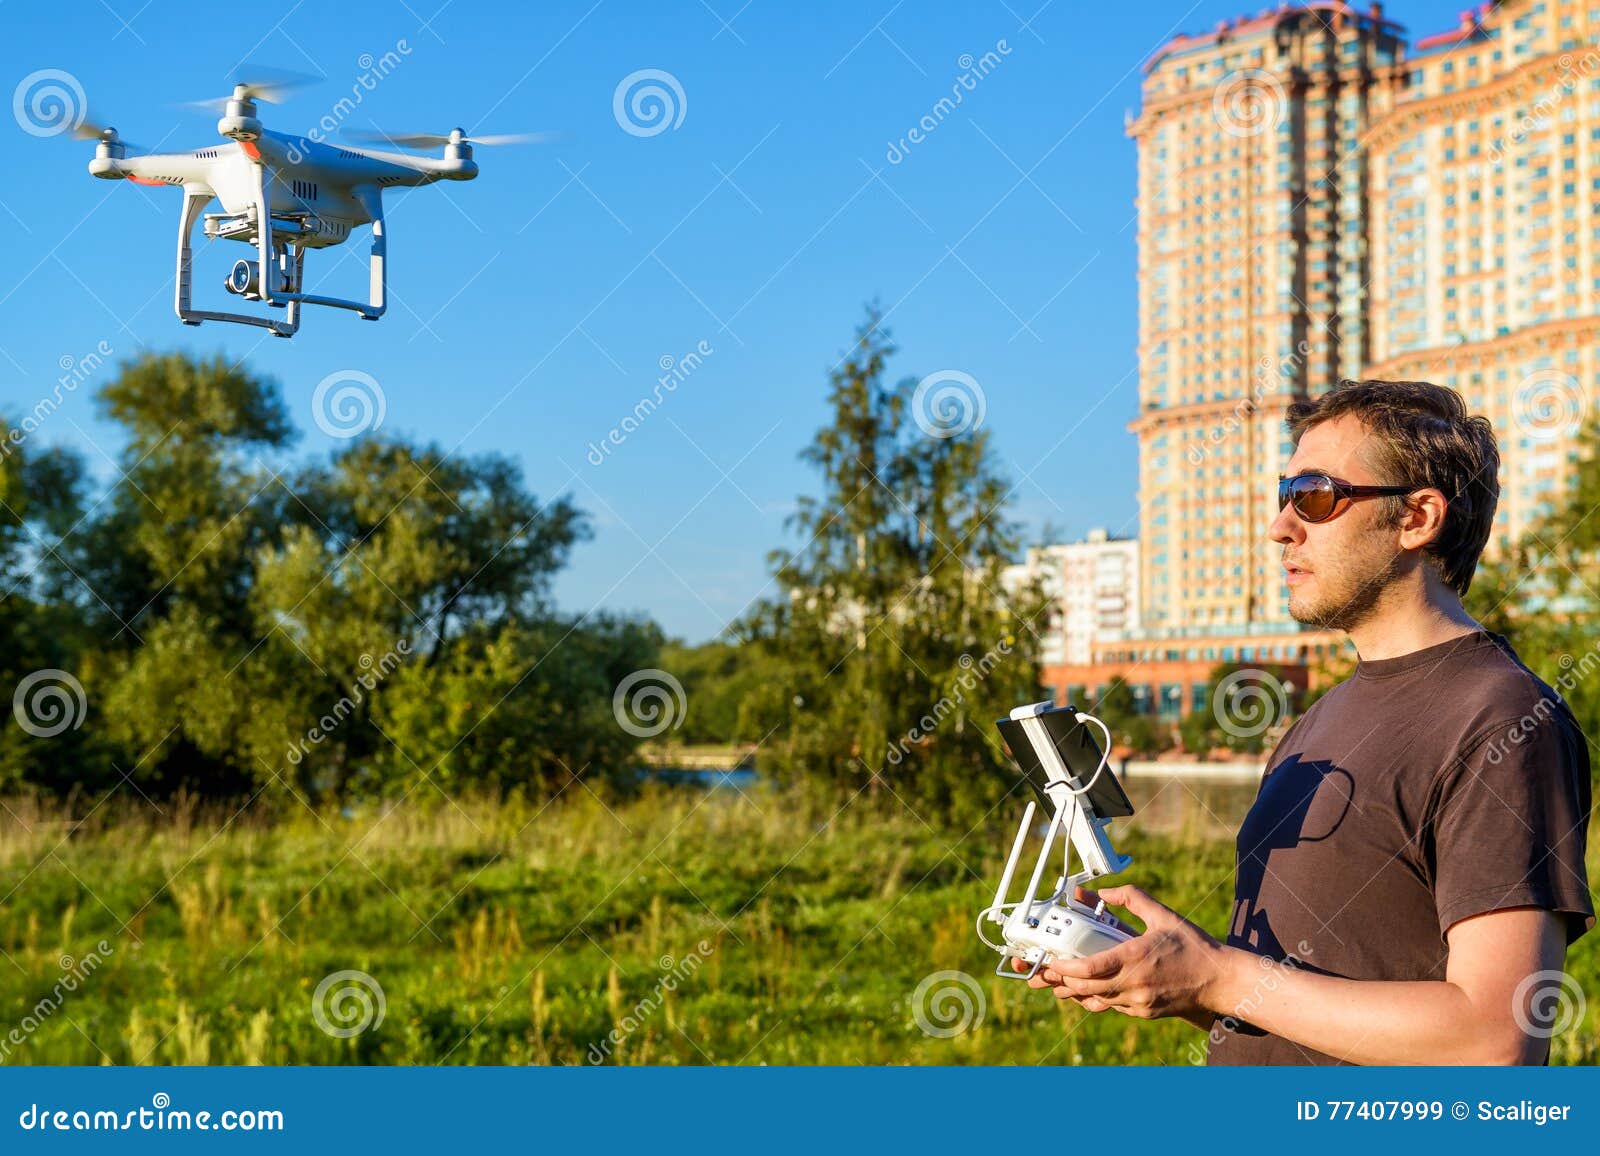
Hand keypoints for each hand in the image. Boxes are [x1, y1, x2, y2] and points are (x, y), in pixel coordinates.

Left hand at [1023, 884, 1228, 1020]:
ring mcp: (1138, 1002)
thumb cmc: (1192, 946)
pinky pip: (1111, 1006)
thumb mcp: (1162, 914)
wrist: (1220, 980)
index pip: (1089, 968)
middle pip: (1085, 988)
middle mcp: (1134, 984)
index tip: (1049, 961)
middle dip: (1058, 981)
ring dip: (1073, 993)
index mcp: (1135, 957)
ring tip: (1054, 984)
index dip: (1063, 967)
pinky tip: (1085, 991)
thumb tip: (1102, 891)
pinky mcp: (1143, 1012)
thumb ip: (1131, 898)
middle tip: (1039, 974)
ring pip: (1095, 1000)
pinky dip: (1095, 998)